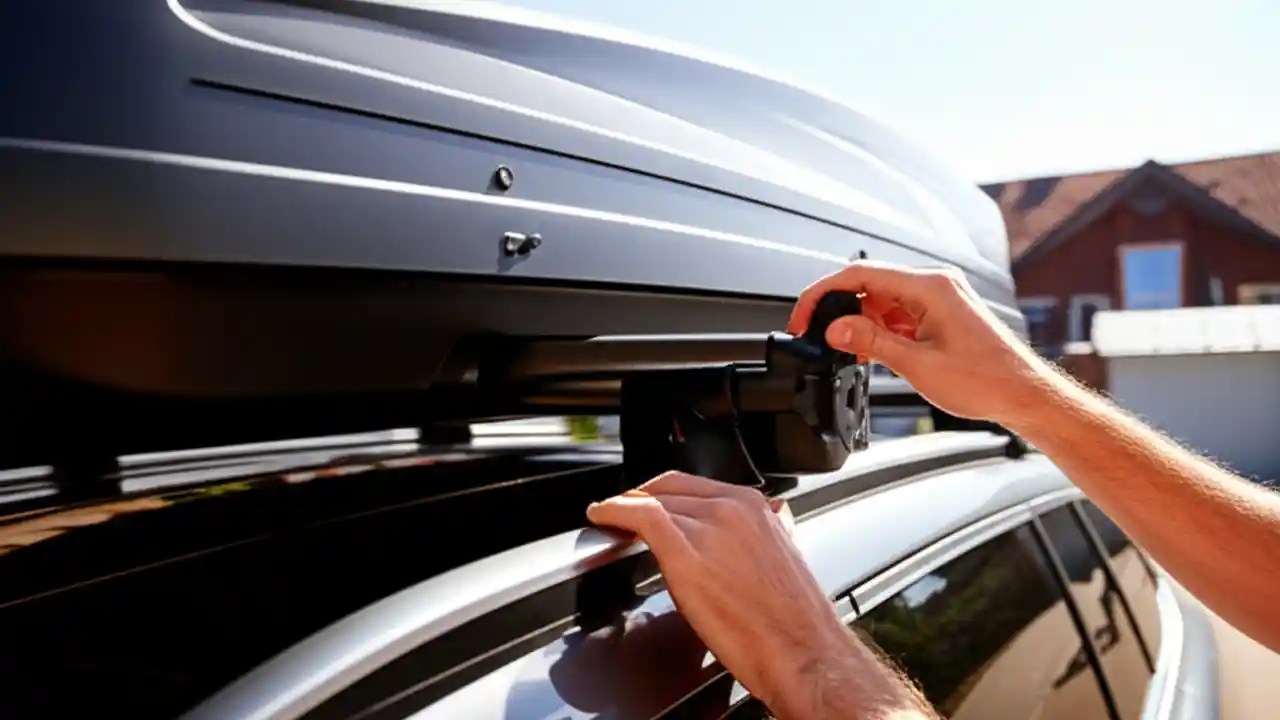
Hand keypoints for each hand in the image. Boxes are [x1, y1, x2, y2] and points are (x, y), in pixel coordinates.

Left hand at [585, 472, 850, 717]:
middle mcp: (733, 507)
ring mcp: (710, 526)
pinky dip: (615, 510)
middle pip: (671, 488)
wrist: (803, 652)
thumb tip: (749, 536)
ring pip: (654, 500)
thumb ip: (759, 538)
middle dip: (644, 498)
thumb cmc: (793, 622)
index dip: (664, 493)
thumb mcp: (780, 561)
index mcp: (756, 507)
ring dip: (627, 506)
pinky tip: (602, 515)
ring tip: (612, 518)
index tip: (649, 503)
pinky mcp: (686, 552)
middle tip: (625, 512)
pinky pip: (641, 516)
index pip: (695, 485)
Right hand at [788, 260, 1051, 425]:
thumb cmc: (987, 380)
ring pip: (883, 300)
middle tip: (821, 337)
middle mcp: (936, 284)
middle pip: (870, 284)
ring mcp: (941, 297)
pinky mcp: (942, 312)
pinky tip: (878, 352)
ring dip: (864, 323)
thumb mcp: (917, 364)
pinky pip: (900, 312)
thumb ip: (871, 342)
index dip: (823, 293)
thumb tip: (835, 329)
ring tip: (857, 353)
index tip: (804, 315)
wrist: (1024, 395)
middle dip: (841, 310)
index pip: (860, 275)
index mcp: (931, 287)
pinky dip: (883, 329)